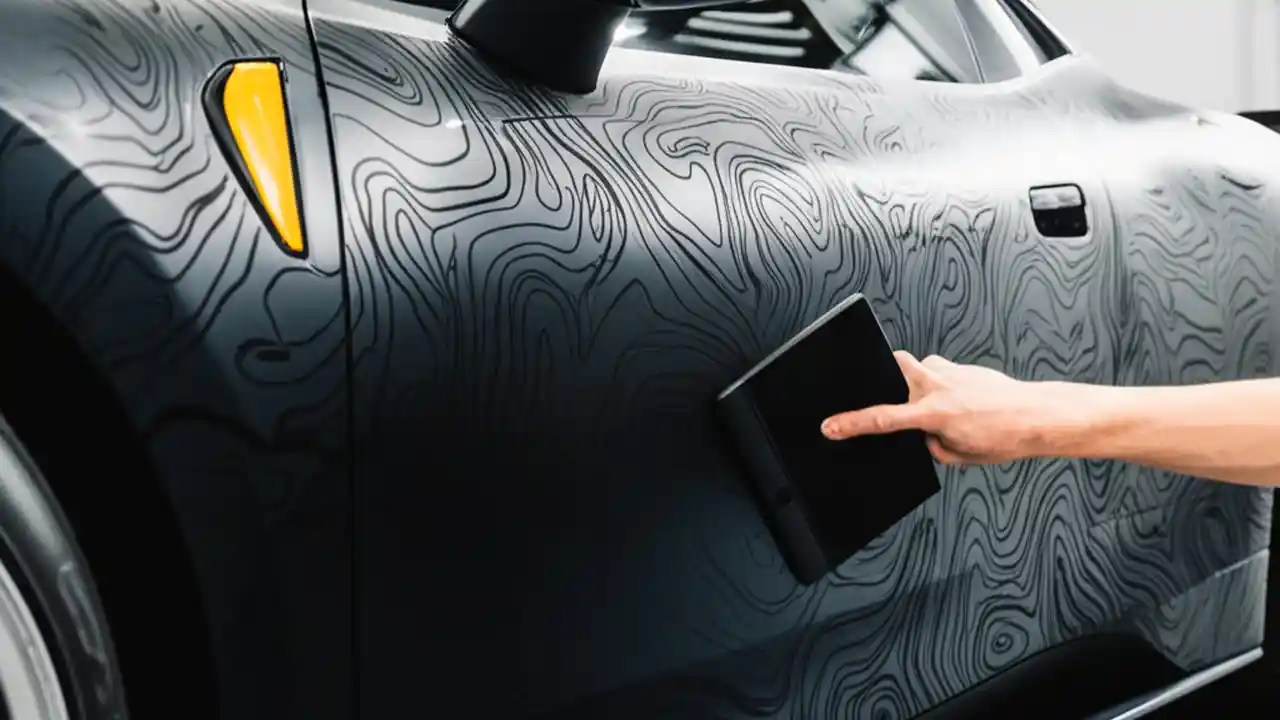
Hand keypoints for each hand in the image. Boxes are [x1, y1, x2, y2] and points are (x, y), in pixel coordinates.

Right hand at [820, 352, 1064, 464]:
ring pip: (918, 365)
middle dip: (888, 374)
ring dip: (918, 381)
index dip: (851, 423)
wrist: (1037, 416)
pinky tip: (955, 401)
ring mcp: (951, 371)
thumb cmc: (1003, 437)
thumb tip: (923, 433)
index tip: (830, 426)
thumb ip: (932, 443)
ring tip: (935, 405)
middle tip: (896, 397)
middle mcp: (938, 386)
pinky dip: (939, 384)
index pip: (882, 418)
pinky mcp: (964, 367)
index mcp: (933, 413)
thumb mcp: (959, 455)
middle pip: (897, 364)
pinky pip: (939, 370)